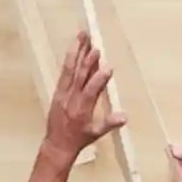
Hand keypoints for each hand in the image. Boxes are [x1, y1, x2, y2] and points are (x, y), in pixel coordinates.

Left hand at [41, 32, 126, 166]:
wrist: (57, 144)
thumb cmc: (78, 139)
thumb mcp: (95, 133)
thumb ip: (109, 123)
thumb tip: (125, 117)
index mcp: (82, 108)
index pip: (91, 90)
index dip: (99, 79)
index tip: (108, 67)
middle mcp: (71, 98)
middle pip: (79, 75)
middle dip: (87, 60)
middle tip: (94, 45)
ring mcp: (63, 93)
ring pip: (69, 69)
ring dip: (76, 52)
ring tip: (81, 37)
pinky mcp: (58, 91)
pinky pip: (64, 73)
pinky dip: (69, 60)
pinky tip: (73, 49)